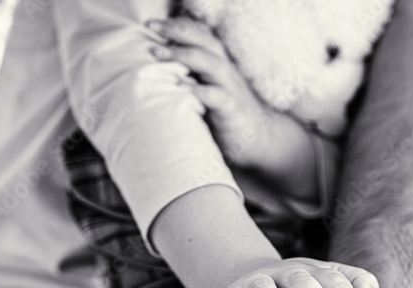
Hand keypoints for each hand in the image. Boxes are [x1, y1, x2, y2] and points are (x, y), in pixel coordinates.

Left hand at [145, 17, 281, 168]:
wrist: (260, 139)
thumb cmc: (226, 113)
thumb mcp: (208, 88)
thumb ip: (190, 74)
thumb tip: (157, 66)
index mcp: (218, 63)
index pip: (200, 35)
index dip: (178, 26)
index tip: (151, 23)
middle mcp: (225, 71)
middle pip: (205, 41)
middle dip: (178, 31)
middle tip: (151, 27)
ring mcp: (231, 89)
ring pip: (212, 63)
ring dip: (184, 55)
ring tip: (158, 53)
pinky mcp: (233, 110)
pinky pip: (219, 96)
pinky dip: (201, 91)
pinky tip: (182, 87)